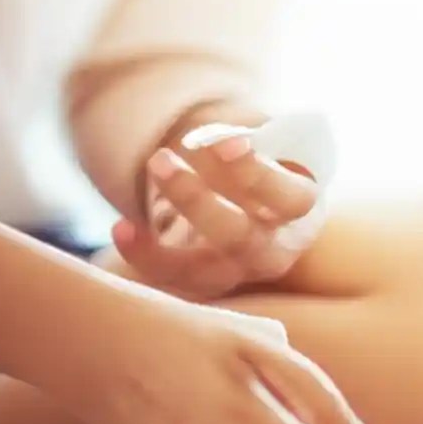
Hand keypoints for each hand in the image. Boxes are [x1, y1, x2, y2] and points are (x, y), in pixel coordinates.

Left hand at [113, 129, 327, 298]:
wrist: (251, 204)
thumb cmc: (258, 169)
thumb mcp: (264, 149)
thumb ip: (240, 145)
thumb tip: (206, 139)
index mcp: (300, 211)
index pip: (290, 200)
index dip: (259, 175)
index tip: (226, 143)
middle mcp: (274, 250)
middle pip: (241, 238)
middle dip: (197, 201)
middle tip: (160, 159)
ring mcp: (238, 273)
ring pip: (206, 267)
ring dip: (161, 233)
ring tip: (139, 190)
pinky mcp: (205, 285)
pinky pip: (173, 279)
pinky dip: (144, 255)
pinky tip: (122, 227)